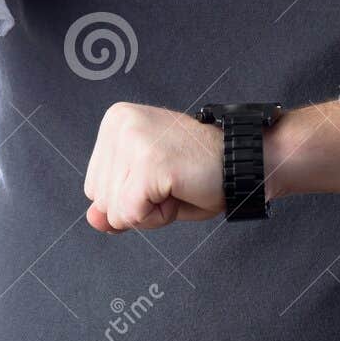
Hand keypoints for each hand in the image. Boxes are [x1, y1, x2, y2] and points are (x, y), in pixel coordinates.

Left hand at [83, 102, 224, 231]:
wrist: (246, 159)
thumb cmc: (201, 171)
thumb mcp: (147, 186)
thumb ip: (115, 202)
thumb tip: (93, 219)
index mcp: (116, 121)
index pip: (93, 186)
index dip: (129, 196)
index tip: (162, 177)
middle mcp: (120, 124)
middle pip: (100, 199)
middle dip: (138, 205)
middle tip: (173, 182)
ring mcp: (134, 140)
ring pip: (114, 211)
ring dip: (151, 211)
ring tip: (177, 184)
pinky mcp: (149, 162)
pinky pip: (132, 215)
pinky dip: (158, 217)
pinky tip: (179, 191)